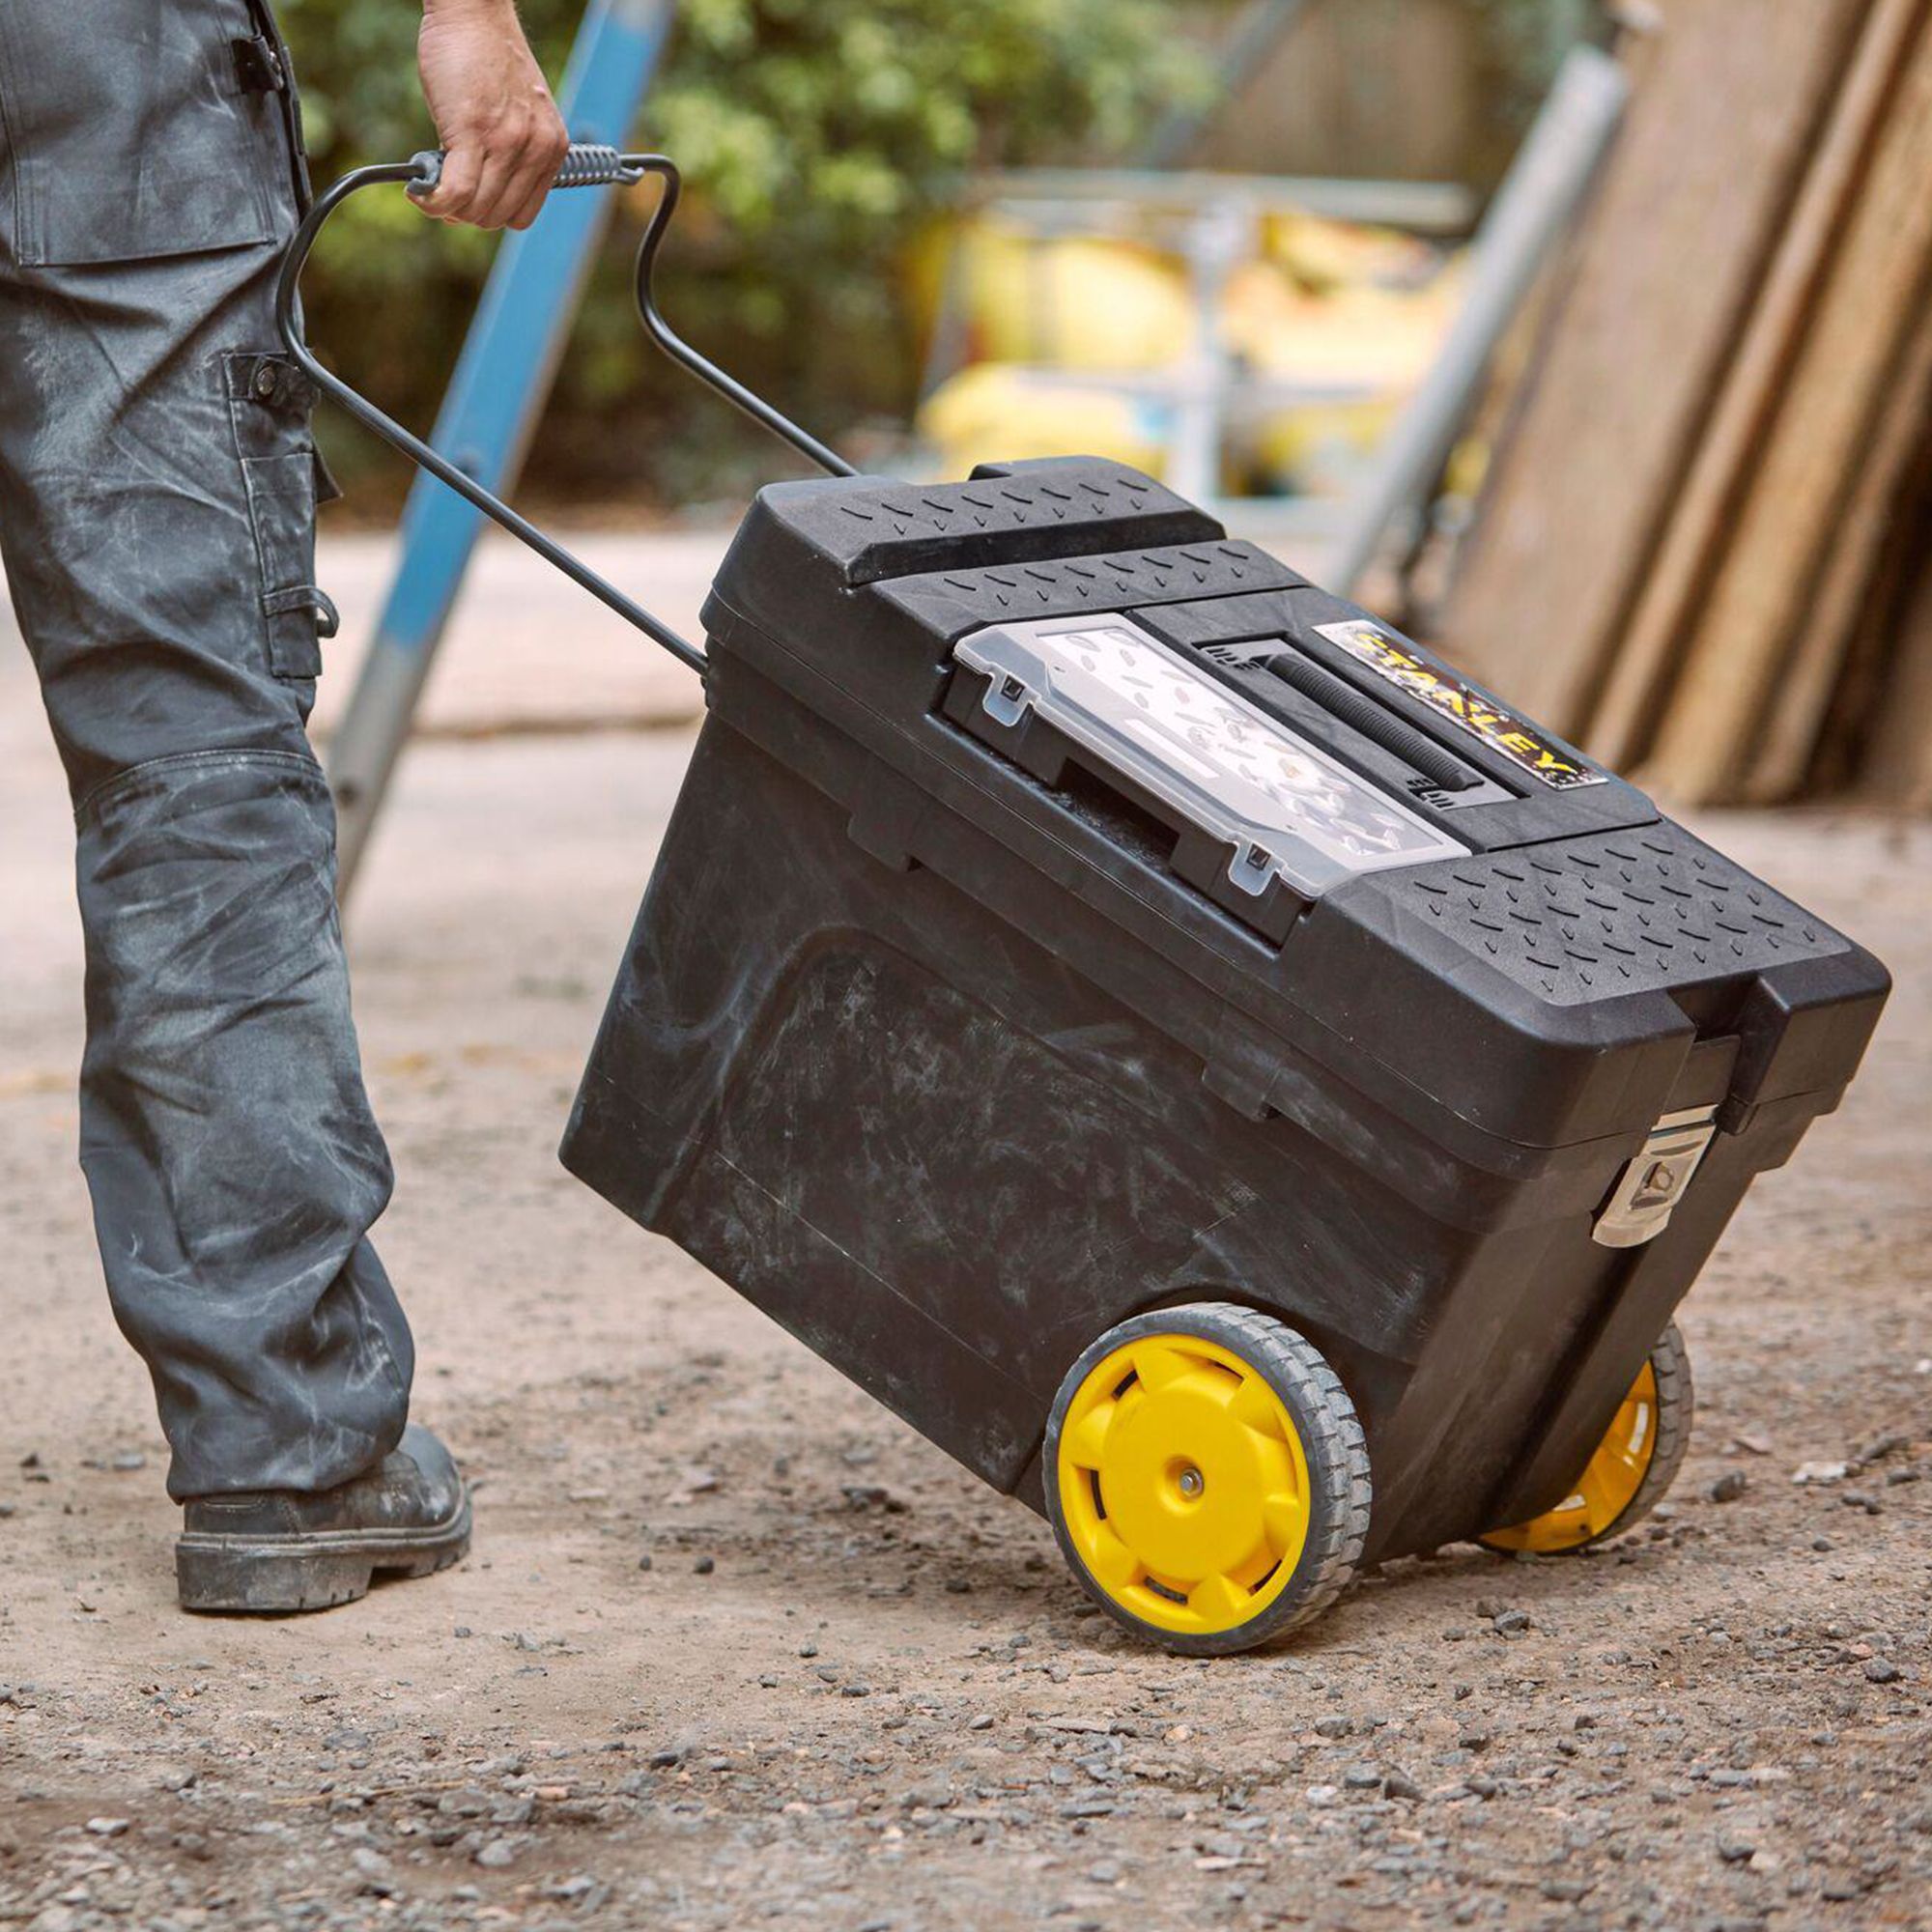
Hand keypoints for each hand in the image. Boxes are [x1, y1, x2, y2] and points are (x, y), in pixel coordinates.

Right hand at [415, 0, 569, 229]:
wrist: (474, 12)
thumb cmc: (488, 57)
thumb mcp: (518, 111)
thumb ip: (511, 150)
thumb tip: (479, 189)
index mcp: (551, 148)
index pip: (522, 213)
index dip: (490, 214)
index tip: (467, 200)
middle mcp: (535, 149)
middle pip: (497, 217)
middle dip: (465, 213)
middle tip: (442, 191)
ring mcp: (507, 143)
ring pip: (476, 209)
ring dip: (446, 207)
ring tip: (430, 184)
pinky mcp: (474, 132)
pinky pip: (455, 192)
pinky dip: (432, 200)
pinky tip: (417, 190)